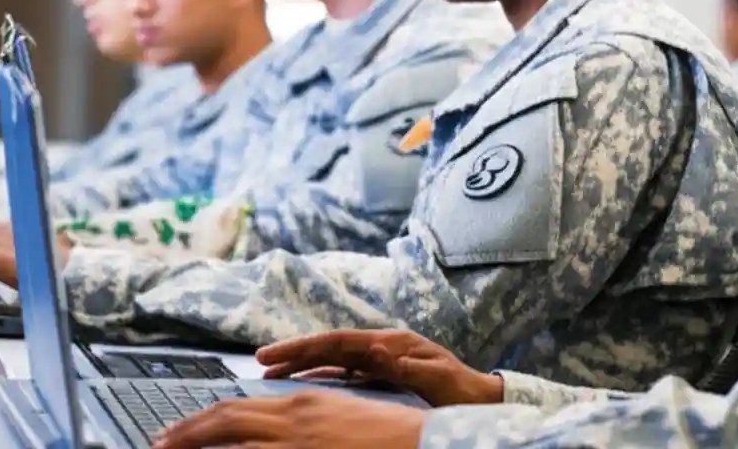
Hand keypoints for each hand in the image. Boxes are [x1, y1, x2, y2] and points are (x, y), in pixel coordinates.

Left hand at [152, 391, 424, 448]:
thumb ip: (301, 422)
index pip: (237, 408)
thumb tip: (271, 433)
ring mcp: (296, 445)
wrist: (422, 443)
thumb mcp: (338, 418)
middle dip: (184, 433)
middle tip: (159, 444)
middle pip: (223, 420)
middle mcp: (293, 420)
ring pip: (231, 445)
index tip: (178, 432)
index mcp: (302, 403)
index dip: (201, 420)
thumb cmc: (387, 437)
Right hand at [258, 329, 503, 407]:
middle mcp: (380, 347)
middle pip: (329, 347)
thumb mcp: (434, 376)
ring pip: (332, 360)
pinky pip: (342, 374)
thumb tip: (373, 350)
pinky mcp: (380, 375)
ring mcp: (379, 360)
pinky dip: (319, 377)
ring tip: (272, 374)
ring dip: (302, 364)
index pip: (338, 341)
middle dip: (294, 352)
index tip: (275, 354)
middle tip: (260, 361)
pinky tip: (301, 385)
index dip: (304, 346)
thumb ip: (404, 365)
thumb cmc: (459, 387)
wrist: (478, 396)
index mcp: (390, 342)